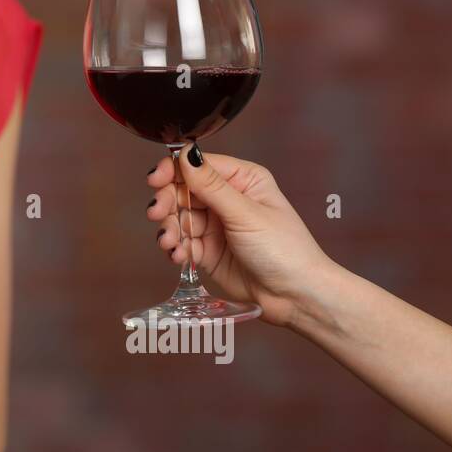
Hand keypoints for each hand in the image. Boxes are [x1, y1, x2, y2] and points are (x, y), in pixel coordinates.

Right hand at [145, 146, 332, 326]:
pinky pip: (181, 242)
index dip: (174, 170)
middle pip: (182, 190)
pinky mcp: (207, 250)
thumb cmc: (285, 250)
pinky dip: (175, 248)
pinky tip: (178, 256)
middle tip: (157, 215)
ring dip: (168, 228)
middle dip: (167, 202)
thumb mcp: (246, 214)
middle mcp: (226, 199)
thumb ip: (212, 186)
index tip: (155, 180)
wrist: (295, 297)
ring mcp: (215, 225)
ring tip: (169, 243)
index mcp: (242, 180)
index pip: (199, 165)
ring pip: (177, 217)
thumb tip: (186, 155)